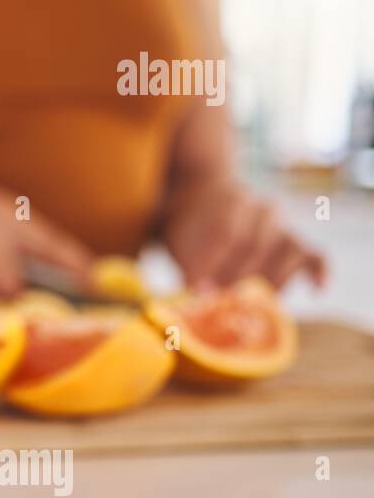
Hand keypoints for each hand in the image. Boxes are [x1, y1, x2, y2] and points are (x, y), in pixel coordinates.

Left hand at [162, 181, 325, 289]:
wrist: (210, 199)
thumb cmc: (191, 226)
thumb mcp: (180, 237)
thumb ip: (190, 263)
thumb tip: (200, 295)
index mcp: (232, 198)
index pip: (228, 234)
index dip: (213, 264)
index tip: (199, 290)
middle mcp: (263, 209)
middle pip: (256, 246)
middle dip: (234, 276)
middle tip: (217, 297)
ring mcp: (283, 226)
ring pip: (287, 253)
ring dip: (266, 280)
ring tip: (246, 299)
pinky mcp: (296, 244)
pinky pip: (315, 256)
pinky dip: (319, 271)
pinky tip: (318, 289)